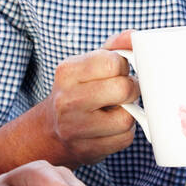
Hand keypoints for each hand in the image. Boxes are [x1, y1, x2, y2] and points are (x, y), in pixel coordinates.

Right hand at [36, 30, 140, 165]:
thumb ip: (114, 47)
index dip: (123, 68)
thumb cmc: (79, 91)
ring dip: (128, 115)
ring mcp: (75, 127)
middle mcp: (67, 99)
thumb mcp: (88, 65)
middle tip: (122, 93)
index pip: (114, 62)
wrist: (51, 131)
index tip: (117, 73)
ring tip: (116, 111)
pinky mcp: (87, 150)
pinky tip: (110, 128)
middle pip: (124, 89)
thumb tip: (134, 35)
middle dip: (130, 90)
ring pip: (127, 118)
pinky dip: (124, 134)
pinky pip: (124, 139)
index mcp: (68, 71)